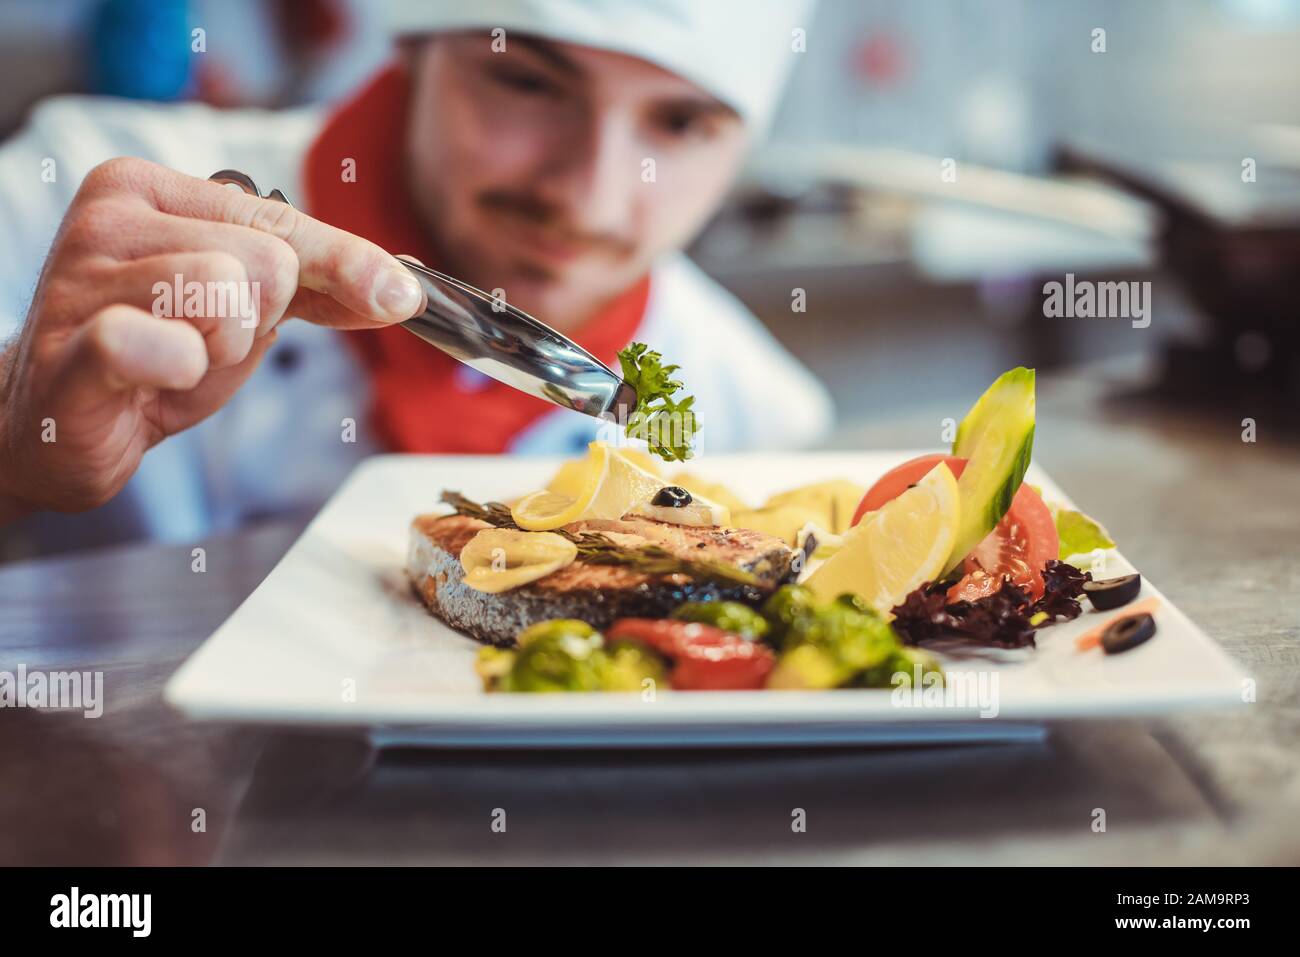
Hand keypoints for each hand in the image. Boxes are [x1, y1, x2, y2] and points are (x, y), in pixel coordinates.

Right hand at [0, 157, 425, 516]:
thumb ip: (316, 284)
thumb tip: (400, 287)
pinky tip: (156, 376)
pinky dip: (181, 367)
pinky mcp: (75, 345)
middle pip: (267, 258)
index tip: (400, 295)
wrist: (58, 426)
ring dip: (220, 349)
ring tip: (174, 360)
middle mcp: (112, 216)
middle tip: (204, 341)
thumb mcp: (245, 307)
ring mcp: (85, 277)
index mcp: (150, 189)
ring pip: (227, 295)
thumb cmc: (153, 356)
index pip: (282, 218)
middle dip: (259, 318)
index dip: (346, 264)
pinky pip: (165, 342)